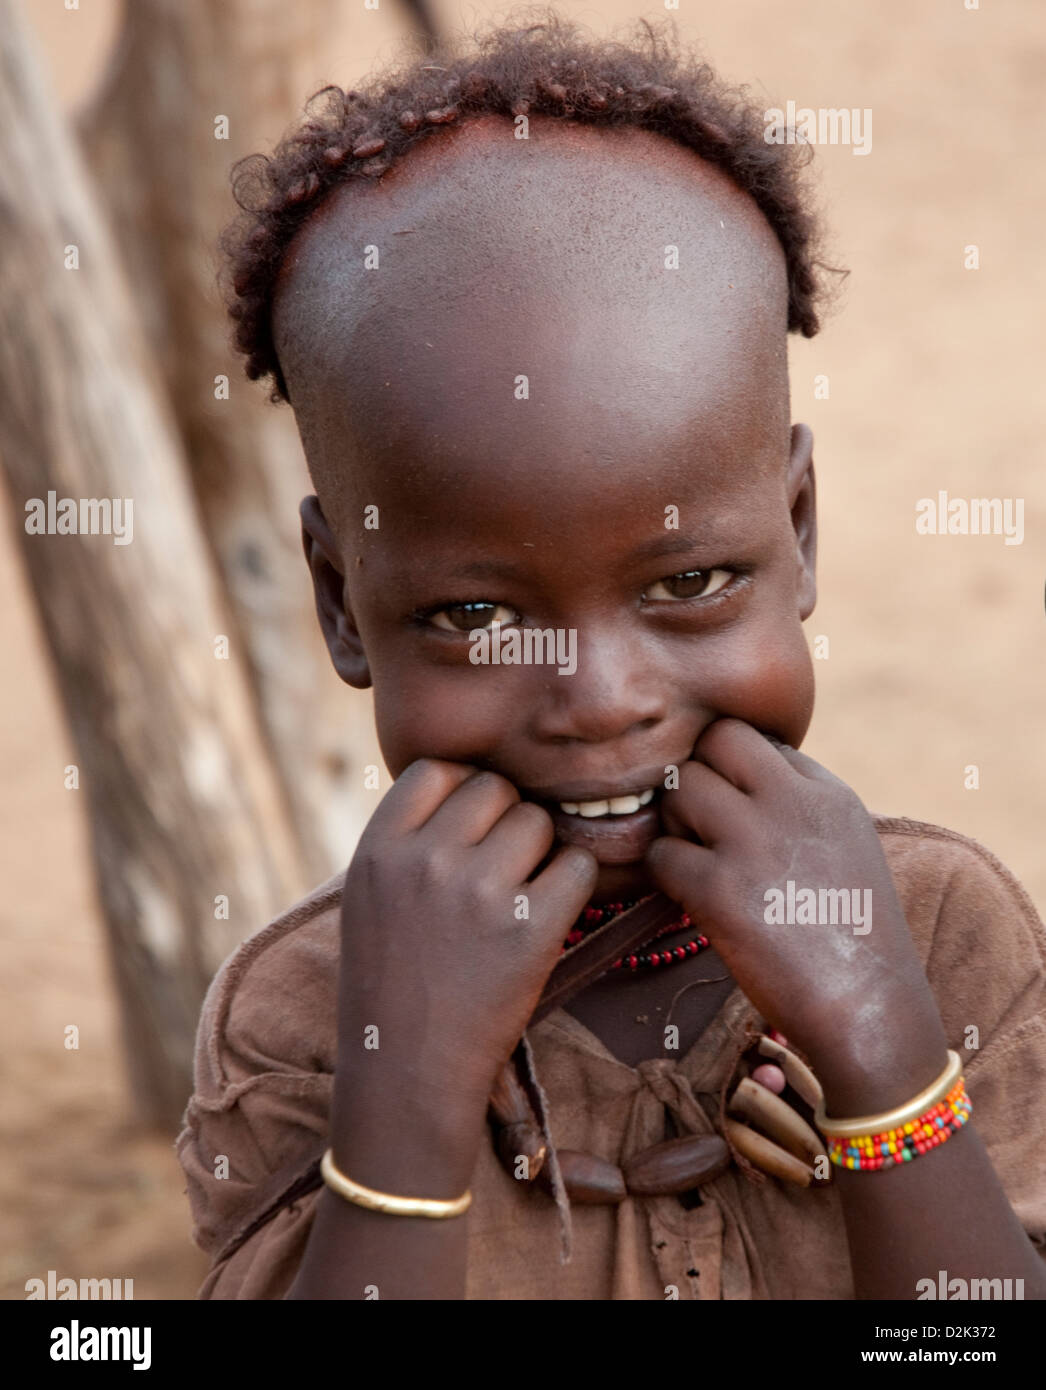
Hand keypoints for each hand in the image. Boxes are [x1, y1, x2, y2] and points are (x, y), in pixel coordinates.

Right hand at [333, 759, 597, 1135]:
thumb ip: (408, 837)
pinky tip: (546, 917)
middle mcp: (426, 860)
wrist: (406, 1071)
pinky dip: (571, 887)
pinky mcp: (530, 927)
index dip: (462, 791)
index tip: (469, 827)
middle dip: (506, 820)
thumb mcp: (369, 897)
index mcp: (379, 849)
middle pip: (495, 789)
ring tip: (517, 899)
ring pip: (539, 822)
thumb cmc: (391, 982)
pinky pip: (577, 866)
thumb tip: (471, 782)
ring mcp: (479, 892)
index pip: (438, 768)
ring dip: (540, 853)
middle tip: (499, 869)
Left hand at [644, 719, 948, 1109]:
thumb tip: (733, 778)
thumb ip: (797, 803)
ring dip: (676, 823)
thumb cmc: (853, 934)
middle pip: (709, 745)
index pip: (750, 737)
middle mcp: (791, 803)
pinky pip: (659, 853)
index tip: (732, 808)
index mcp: (826, 791)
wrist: (869, 1009)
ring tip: (700, 862)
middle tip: (702, 826)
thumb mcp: (845, 843)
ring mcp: (752, 843)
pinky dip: (664, 874)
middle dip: (696, 779)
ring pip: (678, 791)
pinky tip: (690, 898)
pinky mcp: (718, 890)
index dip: (729, 769)